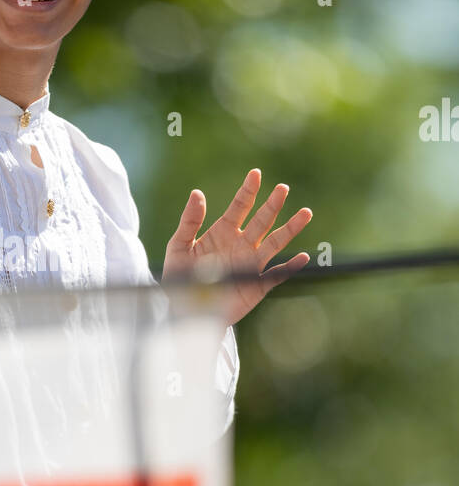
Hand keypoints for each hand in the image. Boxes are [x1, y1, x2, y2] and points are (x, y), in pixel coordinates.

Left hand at [162, 168, 311, 325]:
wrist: (185, 311)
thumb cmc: (179, 278)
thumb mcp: (179, 247)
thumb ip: (189, 221)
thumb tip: (197, 193)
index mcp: (223, 232)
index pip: (239, 207)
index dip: (248, 190)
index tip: (256, 174)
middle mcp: (241, 244)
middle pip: (261, 220)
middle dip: (272, 205)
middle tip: (283, 188)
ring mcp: (251, 264)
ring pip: (275, 243)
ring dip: (290, 228)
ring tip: (305, 213)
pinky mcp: (256, 286)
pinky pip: (277, 275)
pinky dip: (290, 267)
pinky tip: (302, 256)